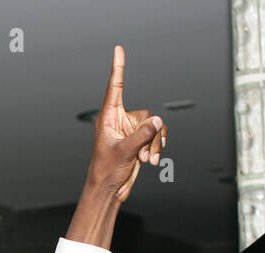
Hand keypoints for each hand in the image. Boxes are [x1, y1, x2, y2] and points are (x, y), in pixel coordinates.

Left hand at [85, 45, 166, 202]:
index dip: (118, 68)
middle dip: (151, 134)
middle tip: (145, 153)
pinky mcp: (140, 141)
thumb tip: (158, 121)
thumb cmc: (106, 171)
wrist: (109, 190)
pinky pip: (157, 135)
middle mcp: (120, 121)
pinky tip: (151, 160)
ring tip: (147, 159)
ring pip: (154, 127)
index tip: (118, 49)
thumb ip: (142, 135)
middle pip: (147, 115)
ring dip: (155, 144)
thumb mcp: (124, 152)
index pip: (115, 88)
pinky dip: (157, 146)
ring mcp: (131, 131)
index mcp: (108, 118)